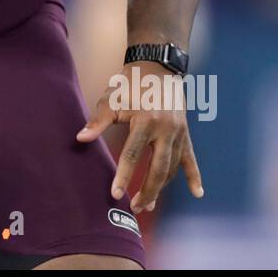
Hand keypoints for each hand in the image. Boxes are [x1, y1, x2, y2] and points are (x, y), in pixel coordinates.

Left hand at [76, 60, 204, 213]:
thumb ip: (97, 121)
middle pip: (157, 168)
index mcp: (146, 120)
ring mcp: (179, 134)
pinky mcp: (186, 135)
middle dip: (147, 191)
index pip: (133, 155)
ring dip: (161, 188)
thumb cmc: (130, 83)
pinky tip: (197, 193)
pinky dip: (194, 177)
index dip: (123, 176)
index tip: (115, 194)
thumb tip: (80, 139)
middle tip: (135, 208)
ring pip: (172, 168)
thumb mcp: (112, 99)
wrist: (158, 68)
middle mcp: (166, 129)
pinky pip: (191, 159)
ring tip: (148, 204)